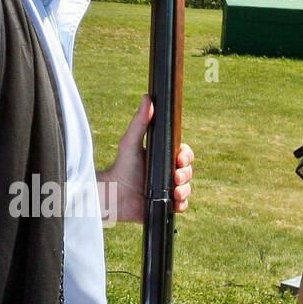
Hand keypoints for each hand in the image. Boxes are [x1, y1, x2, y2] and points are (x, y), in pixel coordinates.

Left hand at [98, 93, 193, 223]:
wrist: (113, 194)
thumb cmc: (121, 166)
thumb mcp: (130, 142)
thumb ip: (140, 122)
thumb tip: (147, 97)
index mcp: (163, 157)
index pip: (184, 154)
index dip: (186, 156)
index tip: (180, 158)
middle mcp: (167, 173)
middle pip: (189, 171)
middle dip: (186, 173)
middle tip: (176, 175)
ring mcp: (167, 190)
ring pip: (187, 188)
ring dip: (185, 189)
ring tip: (175, 191)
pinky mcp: (165, 206)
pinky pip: (182, 206)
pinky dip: (181, 204)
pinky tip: (174, 202)